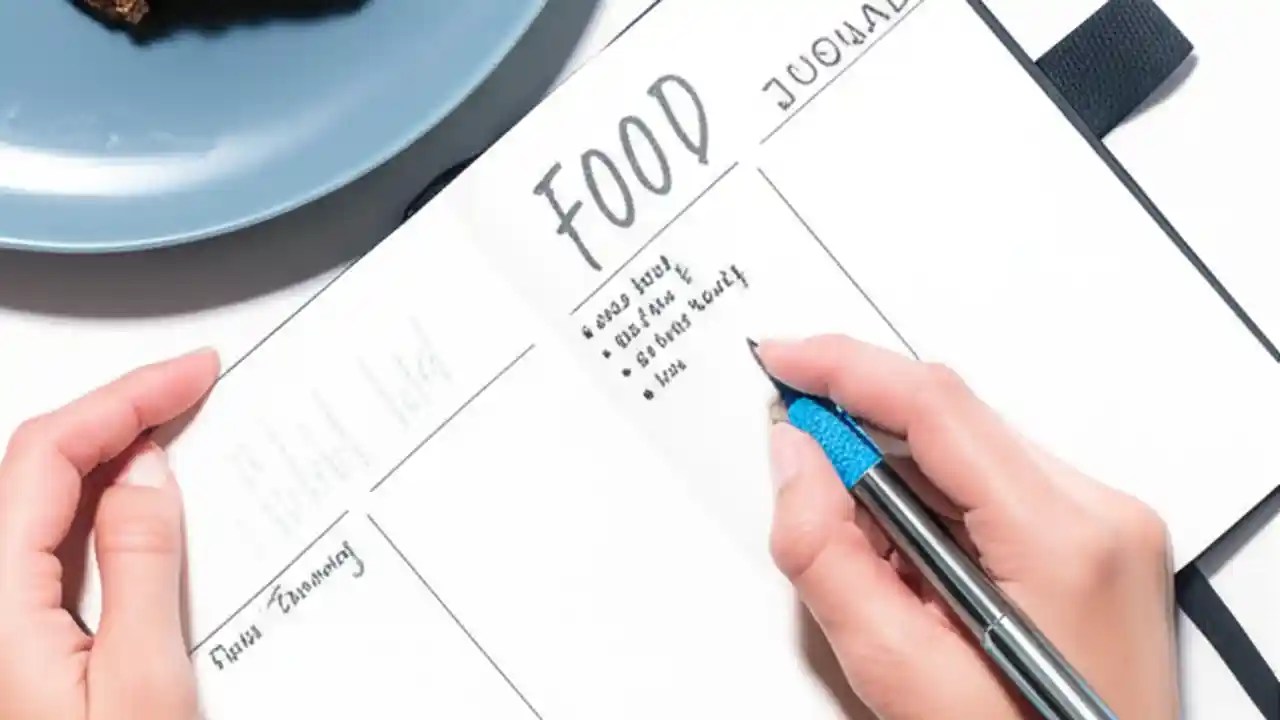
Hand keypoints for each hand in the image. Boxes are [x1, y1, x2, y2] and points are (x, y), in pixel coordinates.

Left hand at [0, 350, 219, 719]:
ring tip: (168, 427)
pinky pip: (40, 538)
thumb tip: (146, 473)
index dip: (122, 398)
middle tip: (186, 387)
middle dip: (113, 409)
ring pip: (31, 497)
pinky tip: (132, 500)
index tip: (187, 376)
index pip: (46, 457)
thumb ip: (140, 567)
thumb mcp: (140, 687)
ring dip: (100, 449)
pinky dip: (90, 499)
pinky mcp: (6, 631)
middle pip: (30, 465)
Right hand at [758, 336, 1177, 718]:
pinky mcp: (1102, 540)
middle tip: (801, 467)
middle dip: (863, 434)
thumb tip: (796, 460)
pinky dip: (938, 505)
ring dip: (899, 478)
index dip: (846, 368)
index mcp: (1062, 541)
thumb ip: (831, 557)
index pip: (936, 406)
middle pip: (954, 422)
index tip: (785, 360)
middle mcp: (1102, 515)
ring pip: (971, 450)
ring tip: (878, 566)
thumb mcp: (904, 673)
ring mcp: (1110, 526)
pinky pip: (998, 483)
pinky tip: (919, 566)